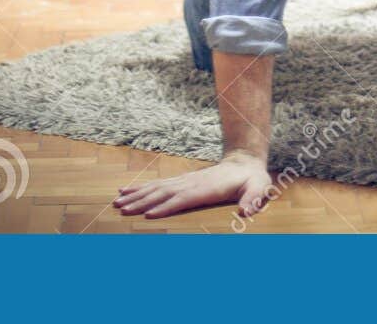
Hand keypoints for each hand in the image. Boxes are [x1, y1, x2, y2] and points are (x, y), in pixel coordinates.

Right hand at [114, 152, 273, 218]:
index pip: (182, 198)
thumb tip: (246, 212)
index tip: (148, 215)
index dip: (166, 207)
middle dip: (141, 201)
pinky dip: (140, 188)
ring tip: (117, 201)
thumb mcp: (259, 188)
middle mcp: (191, 183)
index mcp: (206, 189)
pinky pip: (158, 185)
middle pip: (162, 193)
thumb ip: (254, 199)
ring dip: (136, 195)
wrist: (246, 163)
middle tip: (121, 209)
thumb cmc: (252, 179)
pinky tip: (126, 190)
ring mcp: (184, 181)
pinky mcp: (181, 181)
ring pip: (156, 188)